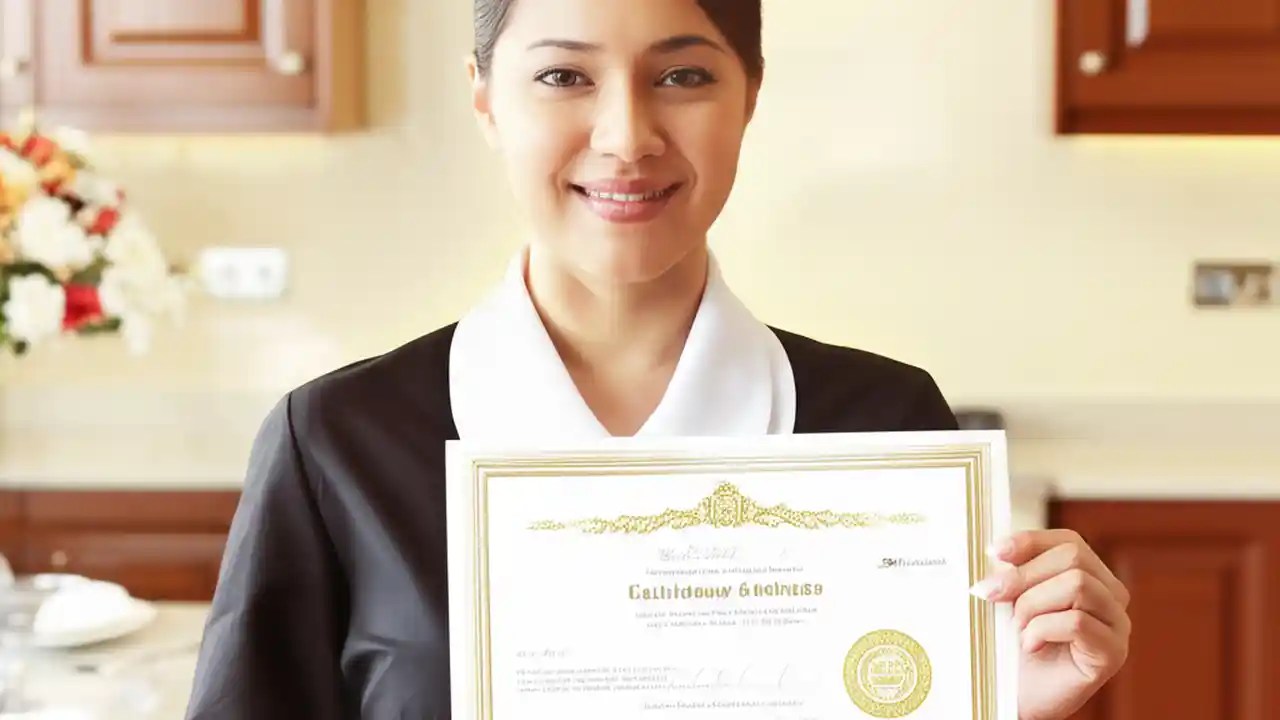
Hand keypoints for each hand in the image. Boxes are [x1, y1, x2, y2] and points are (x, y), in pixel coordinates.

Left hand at [970, 530, 1130, 719]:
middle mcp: (1111, 597)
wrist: (1019, 697)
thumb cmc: (1015, 648)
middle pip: (1073, 558)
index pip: (1070, 542)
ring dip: (1032, 604)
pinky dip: (1042, 630)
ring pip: (1077, 585)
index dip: (1031, 541)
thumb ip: (1013, 572)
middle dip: (1024, 575)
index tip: (994, 552)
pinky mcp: (1112, 653)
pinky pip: (1076, 622)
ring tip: (1019, 628)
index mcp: (1091, 577)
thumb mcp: (1011, 600)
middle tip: (992, 596)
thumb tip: (997, 551)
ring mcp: (1117, 625)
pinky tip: (1031, 646)